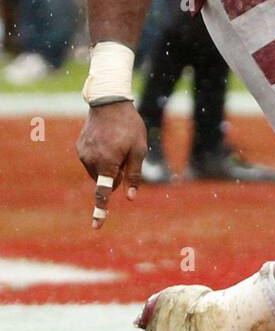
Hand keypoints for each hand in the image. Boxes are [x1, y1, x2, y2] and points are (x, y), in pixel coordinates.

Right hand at [76, 101, 145, 228]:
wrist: (109, 103)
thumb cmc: (129, 126)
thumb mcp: (139, 150)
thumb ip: (134, 175)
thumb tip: (130, 197)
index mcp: (108, 163)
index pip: (104, 193)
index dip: (101, 212)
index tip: (96, 227)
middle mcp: (92, 161)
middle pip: (105, 182)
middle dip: (116, 176)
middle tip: (125, 155)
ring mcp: (83, 154)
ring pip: (98, 173)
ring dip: (108, 166)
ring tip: (116, 145)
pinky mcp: (79, 148)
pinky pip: (91, 162)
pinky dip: (100, 158)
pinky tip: (106, 141)